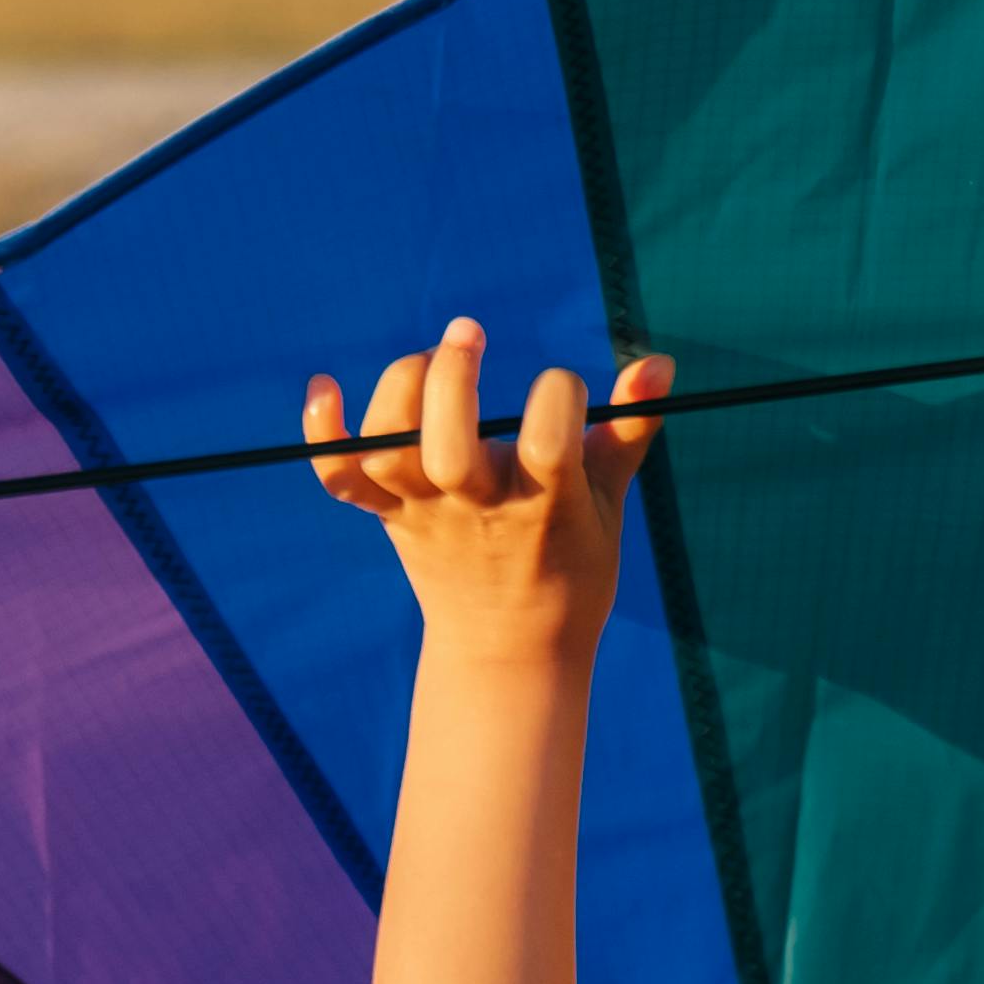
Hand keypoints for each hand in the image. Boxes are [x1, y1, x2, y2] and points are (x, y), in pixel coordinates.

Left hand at [303, 321, 672, 670]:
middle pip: (447, 443)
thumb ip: (629, 430)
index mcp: (543, 504)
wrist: (510, 649)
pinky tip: (324, 387)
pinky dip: (323, 432)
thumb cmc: (570, 565)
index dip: (562, 391)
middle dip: (454, 376)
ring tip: (430, 363)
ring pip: (391, 447)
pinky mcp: (389, 515)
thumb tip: (661, 362)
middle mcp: (478, 507)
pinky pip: (340, 475)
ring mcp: (426, 512)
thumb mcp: (609, 503)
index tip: (565, 392)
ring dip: (400, 390)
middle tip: (470, 334)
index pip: (550, 433)